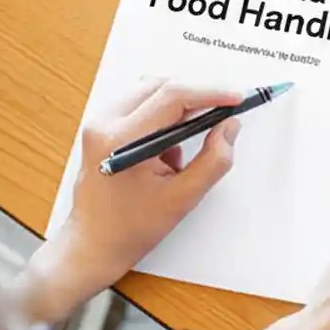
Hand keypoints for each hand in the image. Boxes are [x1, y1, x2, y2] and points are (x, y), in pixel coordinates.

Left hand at [23, 79, 243, 321]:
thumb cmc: (131, 227)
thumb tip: (230, 127)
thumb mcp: (183, 197)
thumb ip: (214, 160)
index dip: (211, 92)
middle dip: (198, 95)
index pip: (172, 96)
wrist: (93, 244)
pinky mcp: (102, 128)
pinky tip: (169, 151)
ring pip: (150, 91)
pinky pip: (140, 105)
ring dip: (180, 106)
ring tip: (193, 139)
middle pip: (161, 85)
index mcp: (121, 139)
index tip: (237, 97)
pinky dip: (163, 117)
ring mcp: (100, 123)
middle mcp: (104, 123)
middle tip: (225, 110)